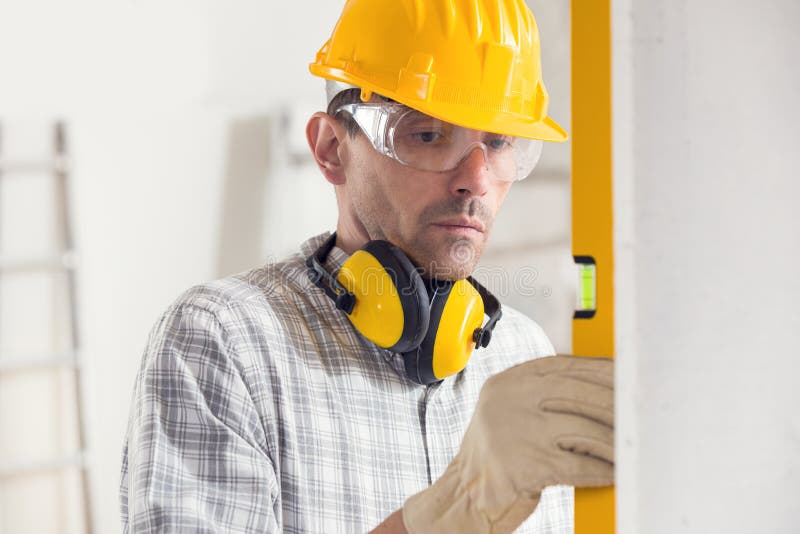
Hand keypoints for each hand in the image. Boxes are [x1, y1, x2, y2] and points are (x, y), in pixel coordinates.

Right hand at [402, 355, 613, 533]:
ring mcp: (515, 431)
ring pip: (583, 430)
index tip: (630, 376)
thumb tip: (605, 385)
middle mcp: (509, 399)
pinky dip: (601, 470)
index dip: (603, 371)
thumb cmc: (497, 455)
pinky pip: (577, 465)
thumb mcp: (513, 411)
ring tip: (633, 447)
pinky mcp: (524, 465)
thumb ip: (546, 394)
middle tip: (641, 414)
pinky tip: (615, 472)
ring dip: (615, 443)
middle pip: (578, 394)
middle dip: (617, 406)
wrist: (465, 495)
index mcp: (509, 381)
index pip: (565, 366)